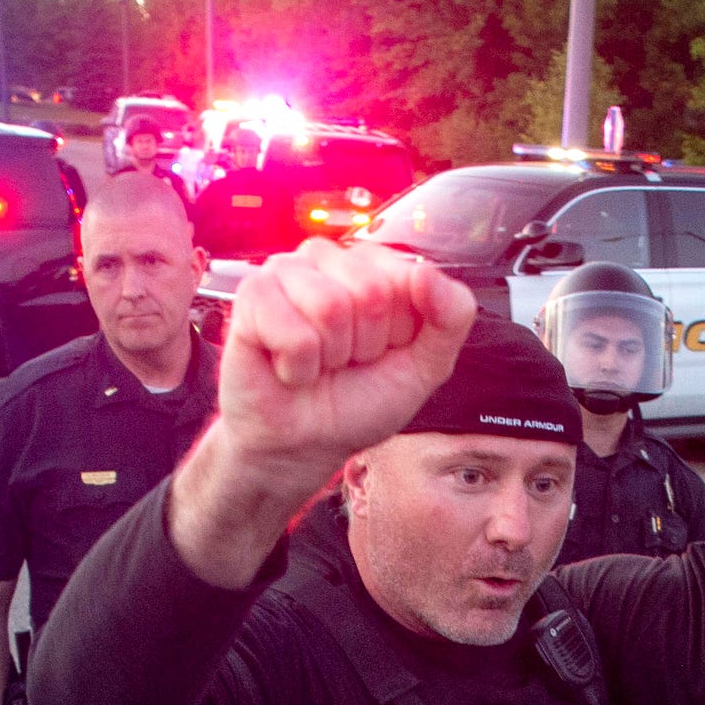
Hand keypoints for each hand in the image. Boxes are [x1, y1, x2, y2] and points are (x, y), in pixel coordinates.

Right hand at [217, 240, 478, 502]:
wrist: (304, 445)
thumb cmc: (356, 402)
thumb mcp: (425, 367)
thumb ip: (451, 318)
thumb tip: (427, 273)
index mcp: (374, 266)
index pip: (412, 279)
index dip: (402, 332)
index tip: (382, 352)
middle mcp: (330, 258)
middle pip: (372, 292)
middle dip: (365, 345)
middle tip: (344, 362)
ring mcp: (287, 271)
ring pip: (331, 307)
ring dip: (330, 356)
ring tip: (317, 364)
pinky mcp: (252, 295)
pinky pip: (293, 332)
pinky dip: (298, 367)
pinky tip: (288, 367)